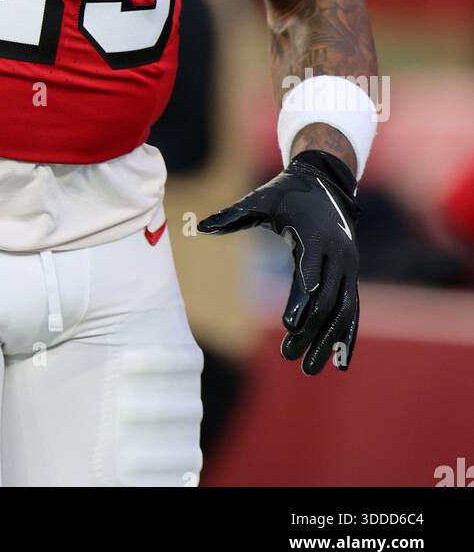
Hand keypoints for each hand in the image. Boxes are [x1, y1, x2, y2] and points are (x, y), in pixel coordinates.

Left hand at [197, 150, 359, 374]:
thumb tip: (200, 226)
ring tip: (310, 369)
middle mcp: (337, 254)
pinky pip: (352, 309)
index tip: (287, 326)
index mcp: (314, 237)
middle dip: (309, 330)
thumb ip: (233, 216)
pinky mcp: (350, 275)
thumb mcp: (260, 200)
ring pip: (343, 311)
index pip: (308, 275)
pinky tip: (339, 363)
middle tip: (287, 355)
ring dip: (328, 341)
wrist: (325, 181)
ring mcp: (348, 266)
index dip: (299, 301)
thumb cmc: (286, 192)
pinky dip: (346, 336)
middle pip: (326, 300)